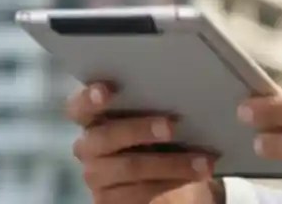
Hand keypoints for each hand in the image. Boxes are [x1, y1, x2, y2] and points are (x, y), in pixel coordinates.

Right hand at [67, 82, 224, 203]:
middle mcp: (89, 147)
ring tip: (202, 161)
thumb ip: (158, 104)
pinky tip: (195, 175)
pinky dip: (173, 181)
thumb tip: (182, 88)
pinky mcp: (108, 201)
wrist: (176, 184)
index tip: (106, 90)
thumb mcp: (164, 119)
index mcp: (95, 119)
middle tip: (171, 125)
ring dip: (170, 163)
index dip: (88, 98)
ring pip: (129, 167)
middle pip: (104, 136)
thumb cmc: (167, 142)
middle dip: (139, 129)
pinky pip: (139, 192)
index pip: (79, 107)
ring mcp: (96, 176)